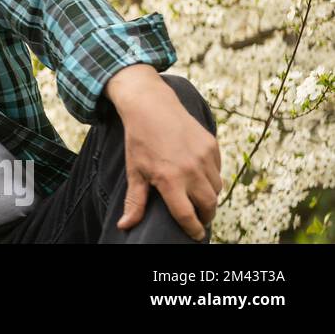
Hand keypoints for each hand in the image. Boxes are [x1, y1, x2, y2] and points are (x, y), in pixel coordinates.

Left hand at [105, 65, 221, 240]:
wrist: (151, 106)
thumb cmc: (139, 141)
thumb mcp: (135, 171)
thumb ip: (135, 201)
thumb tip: (124, 226)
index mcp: (170, 179)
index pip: (187, 215)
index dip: (192, 229)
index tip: (195, 236)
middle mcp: (191, 170)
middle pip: (208, 205)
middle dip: (205, 216)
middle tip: (199, 219)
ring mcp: (204, 157)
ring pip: (216, 188)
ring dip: (210, 197)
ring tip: (199, 199)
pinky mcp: (212, 145)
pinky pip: (218, 170)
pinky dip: (212, 178)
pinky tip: (200, 177)